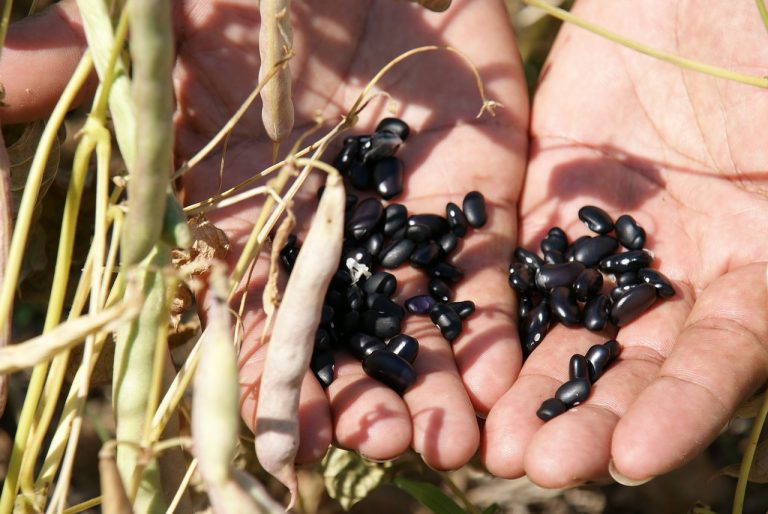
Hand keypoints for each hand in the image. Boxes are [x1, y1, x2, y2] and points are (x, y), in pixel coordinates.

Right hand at [0, 0, 528, 468]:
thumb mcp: (144, 31)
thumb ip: (60, 78)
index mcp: (236, 224)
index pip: (238, 325)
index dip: (256, 384)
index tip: (279, 443)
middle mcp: (316, 245)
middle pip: (333, 348)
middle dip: (352, 404)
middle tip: (373, 445)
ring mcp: (396, 229)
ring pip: (409, 332)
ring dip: (426, 391)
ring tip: (441, 439)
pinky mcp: (468, 205)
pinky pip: (480, 283)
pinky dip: (488, 334)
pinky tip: (496, 389)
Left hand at [483, 0, 767, 486]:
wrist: (683, 1)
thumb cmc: (758, 66)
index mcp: (748, 273)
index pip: (716, 361)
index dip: (678, 413)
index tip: (628, 461)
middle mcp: (670, 278)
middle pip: (626, 364)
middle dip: (584, 417)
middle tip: (537, 466)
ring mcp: (598, 250)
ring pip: (559, 332)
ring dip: (526, 388)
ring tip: (491, 442)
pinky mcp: (538, 216)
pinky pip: (510, 273)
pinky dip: (491, 321)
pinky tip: (461, 364)